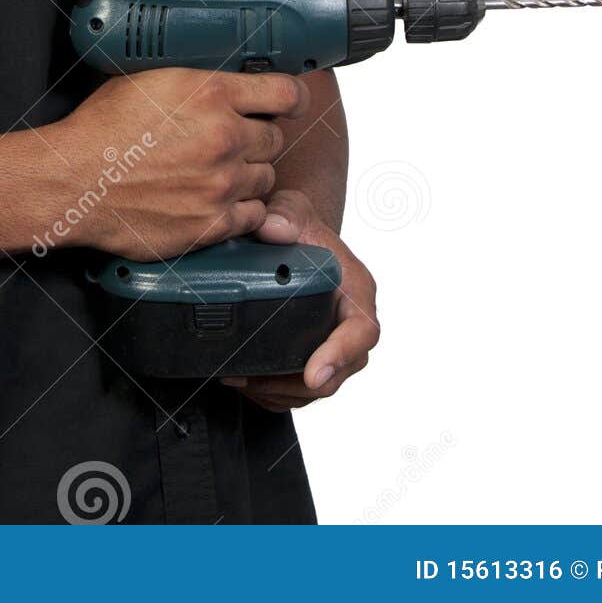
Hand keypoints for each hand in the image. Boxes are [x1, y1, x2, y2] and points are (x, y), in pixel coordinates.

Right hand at [37, 69, 309, 259]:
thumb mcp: (150, 80)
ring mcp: (221, 183)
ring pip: (266, 177)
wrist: (73, 181)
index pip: (285, 92)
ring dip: (248, 174)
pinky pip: (253, 216)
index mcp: (211, 93)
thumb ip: (198, 80)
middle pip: (275, 138)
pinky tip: (216, 201)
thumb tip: (227, 79)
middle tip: (231, 141)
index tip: (290, 103)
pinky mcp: (212, 223)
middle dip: (257, 138)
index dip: (292, 98)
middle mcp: (225, 137)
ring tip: (216, 173)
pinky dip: (240, 210)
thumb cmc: (101, 130)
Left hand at [219, 188, 378, 410]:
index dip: (340, 355)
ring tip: (240, 379)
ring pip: (313, 388)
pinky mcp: (309, 357)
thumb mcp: (291, 209)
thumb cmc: (295, 224)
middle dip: (295, 385)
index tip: (313, 374)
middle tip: (254, 380)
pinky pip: (296, 390)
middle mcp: (348, 323)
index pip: (361, 331)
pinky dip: (270, 393)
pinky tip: (242, 380)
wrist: (288, 236)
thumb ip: (286, 214)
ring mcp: (330, 344)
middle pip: (337, 372)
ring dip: (278, 392)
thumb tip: (273, 230)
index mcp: (355, 290)